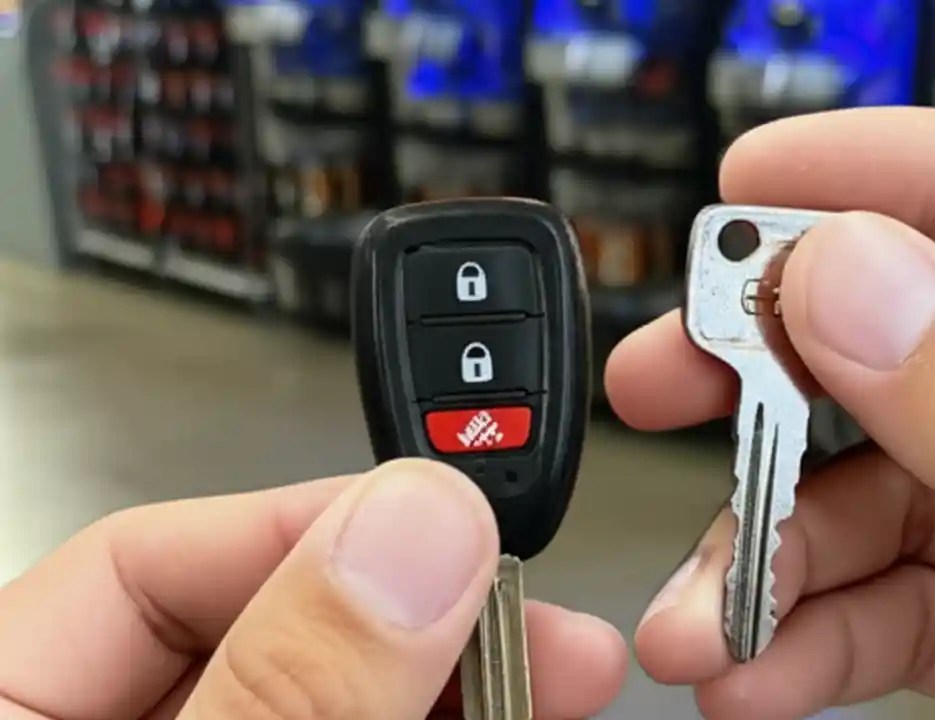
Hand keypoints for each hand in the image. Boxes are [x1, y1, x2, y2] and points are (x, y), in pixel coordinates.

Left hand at [0, 459, 626, 718]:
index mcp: (8, 710)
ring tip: (565, 674)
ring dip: (464, 682)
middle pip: (273, 630)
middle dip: (427, 614)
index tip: (451, 525)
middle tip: (541, 616)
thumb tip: (415, 532)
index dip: (315, 521)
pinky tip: (514, 718)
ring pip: (342, 704)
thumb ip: (288, 687)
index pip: (147, 557)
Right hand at [607, 108, 934, 718]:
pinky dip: (820, 637)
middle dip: (795, 367)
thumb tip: (859, 283)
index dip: (908, 171)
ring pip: (898, 492)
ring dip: (783, 550)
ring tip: (708, 614)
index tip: (760, 187)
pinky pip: (908, 605)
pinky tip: (759, 669)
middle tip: (676, 376)